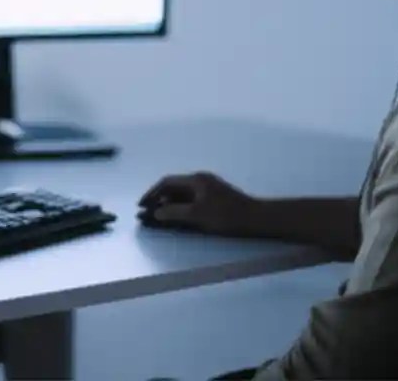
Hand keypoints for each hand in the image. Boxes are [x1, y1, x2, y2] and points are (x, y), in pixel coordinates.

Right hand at [137, 171, 260, 236]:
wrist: (256, 219)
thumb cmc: (226, 215)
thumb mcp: (197, 214)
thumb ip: (174, 212)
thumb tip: (156, 212)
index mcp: (196, 180)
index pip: (167, 182)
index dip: (151, 193)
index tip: (141, 206)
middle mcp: (200, 181)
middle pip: (173, 188)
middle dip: (158, 200)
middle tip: (146, 213)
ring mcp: (208, 190)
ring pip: (181, 196)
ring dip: (168, 206)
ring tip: (156, 218)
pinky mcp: (214, 200)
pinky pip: (190, 202)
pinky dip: (179, 209)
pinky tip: (175, 219)